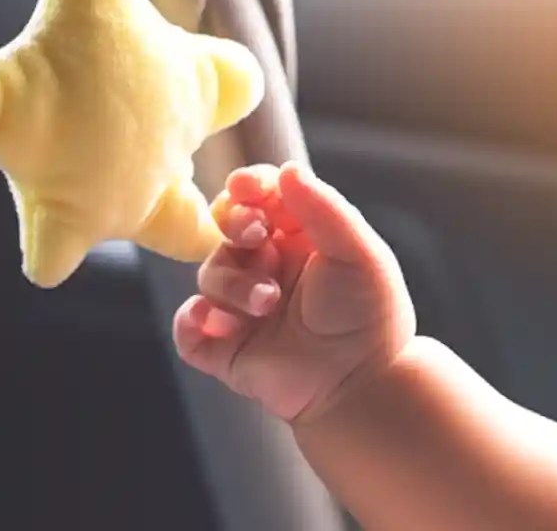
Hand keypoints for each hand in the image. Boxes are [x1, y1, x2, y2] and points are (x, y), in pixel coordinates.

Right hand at [173, 162, 414, 421]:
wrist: (362, 385)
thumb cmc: (369, 316)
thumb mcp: (359, 254)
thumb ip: (324, 209)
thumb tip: (287, 170)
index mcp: (300, 237)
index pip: (263, 197)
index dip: (249, 186)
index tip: (244, 186)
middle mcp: (268, 265)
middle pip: (227, 227)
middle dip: (232, 225)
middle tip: (253, 237)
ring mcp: (244, 306)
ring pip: (210, 274)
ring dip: (232, 283)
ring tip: (267, 304)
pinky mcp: (225, 346)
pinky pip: (188, 327)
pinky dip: (194, 321)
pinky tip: (220, 323)